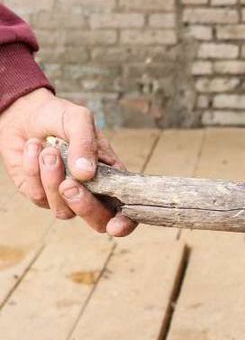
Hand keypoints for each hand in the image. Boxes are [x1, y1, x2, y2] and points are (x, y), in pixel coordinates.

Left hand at [0, 88, 135, 235]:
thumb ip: (86, 144)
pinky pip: (38, 196)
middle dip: (84, 206)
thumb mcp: (79, 120)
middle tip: (69, 183)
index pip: (126, 210)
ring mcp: (65, 197)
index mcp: (112, 178)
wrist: (24, 113)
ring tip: (48, 150)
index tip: (116, 226)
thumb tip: (86, 174)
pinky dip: (34, 171)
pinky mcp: (40, 195)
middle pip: (97, 221)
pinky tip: (34, 149)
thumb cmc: (60, 117)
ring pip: (64, 211)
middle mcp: (92, 193)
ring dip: (53, 180)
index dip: (125, 223)